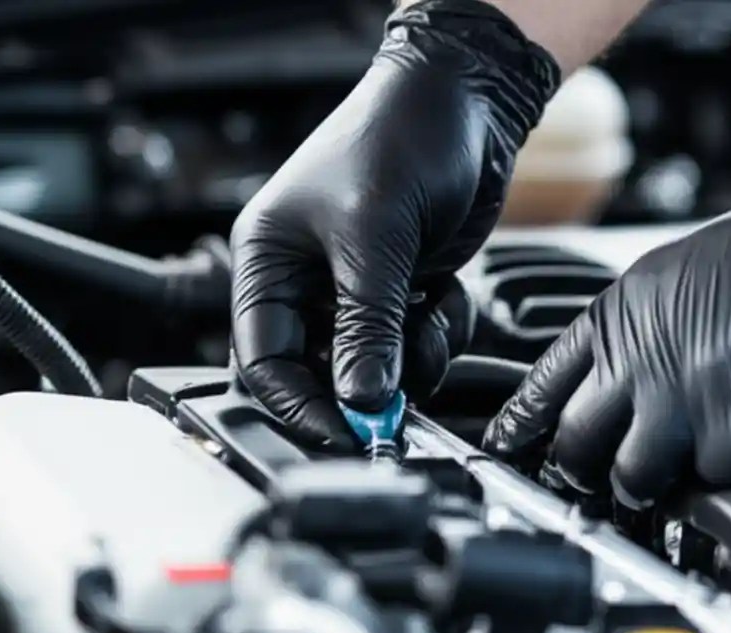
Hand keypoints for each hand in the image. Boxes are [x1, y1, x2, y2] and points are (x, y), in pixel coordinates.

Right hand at [231, 0, 558, 449]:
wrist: (468, 102)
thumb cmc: (400, 137)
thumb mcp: (375, 236)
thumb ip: (365, 325)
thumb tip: (361, 400)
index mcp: (268, 260)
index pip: (262, 359)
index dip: (298, 404)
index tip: (343, 434)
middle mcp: (306, 281)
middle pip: (318, 370)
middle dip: (361, 387)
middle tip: (396, 408)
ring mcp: (359, 289)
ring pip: (374, 366)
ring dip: (411, 360)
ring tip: (429, 316)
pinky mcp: (406, 290)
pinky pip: (416, 344)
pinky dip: (439, 334)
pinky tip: (447, 295)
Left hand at [483, 97, 730, 507]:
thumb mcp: (697, 272)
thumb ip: (658, 330)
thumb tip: (647, 378)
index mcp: (626, 308)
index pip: (545, 382)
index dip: (522, 427)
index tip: (506, 453)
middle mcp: (642, 350)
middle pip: (574, 445)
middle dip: (586, 475)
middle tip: (606, 489)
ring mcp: (684, 391)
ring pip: (631, 479)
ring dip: (656, 491)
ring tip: (680, 487)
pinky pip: (713, 485)